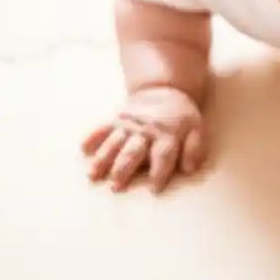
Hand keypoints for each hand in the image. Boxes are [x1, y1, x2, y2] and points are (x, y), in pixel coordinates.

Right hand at [82, 85, 206, 193]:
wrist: (164, 89)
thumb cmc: (180, 117)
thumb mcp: (196, 129)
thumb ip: (194, 149)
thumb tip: (189, 169)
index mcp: (167, 135)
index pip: (163, 156)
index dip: (159, 173)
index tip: (154, 190)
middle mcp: (145, 131)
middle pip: (133, 152)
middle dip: (124, 169)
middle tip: (116, 186)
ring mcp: (128, 124)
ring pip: (114, 143)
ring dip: (103, 159)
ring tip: (93, 175)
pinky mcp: (115, 118)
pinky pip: (101, 127)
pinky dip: (92, 136)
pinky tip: (84, 149)